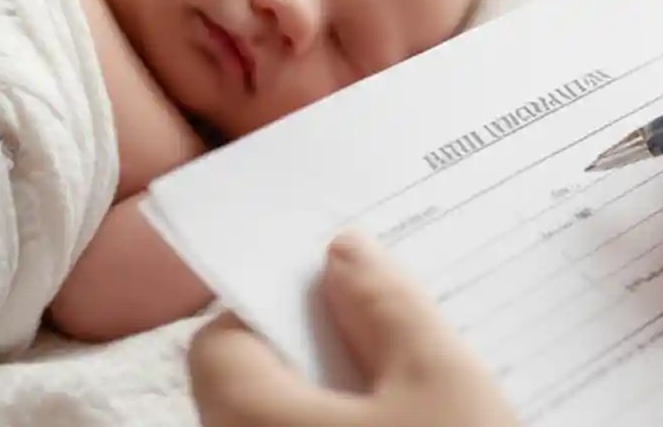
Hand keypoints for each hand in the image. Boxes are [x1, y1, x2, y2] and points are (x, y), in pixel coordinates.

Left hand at [188, 232, 516, 426]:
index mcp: (250, 416)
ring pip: (300, 415)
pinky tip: (428, 418)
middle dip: (327, 342)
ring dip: (353, 390)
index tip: (342, 286)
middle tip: (397, 322)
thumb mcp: (439, 380)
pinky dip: (368, 423)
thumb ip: (388, 308)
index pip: (222, 337)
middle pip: (261, 379)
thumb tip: (343, 252)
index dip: (277, 302)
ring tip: (425, 375)